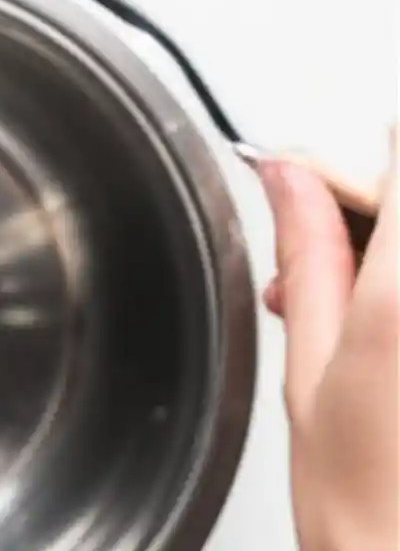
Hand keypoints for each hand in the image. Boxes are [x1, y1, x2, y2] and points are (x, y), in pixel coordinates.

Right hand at [259, 141, 396, 550]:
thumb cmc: (367, 509)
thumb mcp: (311, 371)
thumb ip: (310, 256)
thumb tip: (288, 178)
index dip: (356, 167)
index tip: (323, 195)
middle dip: (372, 220)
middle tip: (326, 277)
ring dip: (390, 259)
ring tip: (359, 320)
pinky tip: (388, 343)